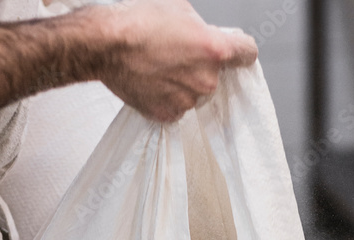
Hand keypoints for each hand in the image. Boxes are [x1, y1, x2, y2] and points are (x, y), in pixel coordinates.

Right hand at [80, 0, 257, 122]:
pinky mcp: (168, 115)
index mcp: (216, 51)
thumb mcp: (180, 8)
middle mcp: (206, 80)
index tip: (236, 52)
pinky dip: (166, 98)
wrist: (106, 45)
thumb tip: (203, 37)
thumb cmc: (139, 22)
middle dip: (200, 66)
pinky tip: (151, 82)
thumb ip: (201, 29)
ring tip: (158, 67)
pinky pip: (175, 107)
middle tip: (176, 54)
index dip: (241, 50)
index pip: (247, 54)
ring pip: (194, 93)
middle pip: (215, 76)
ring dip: (182, 84)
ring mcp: (188, 101)